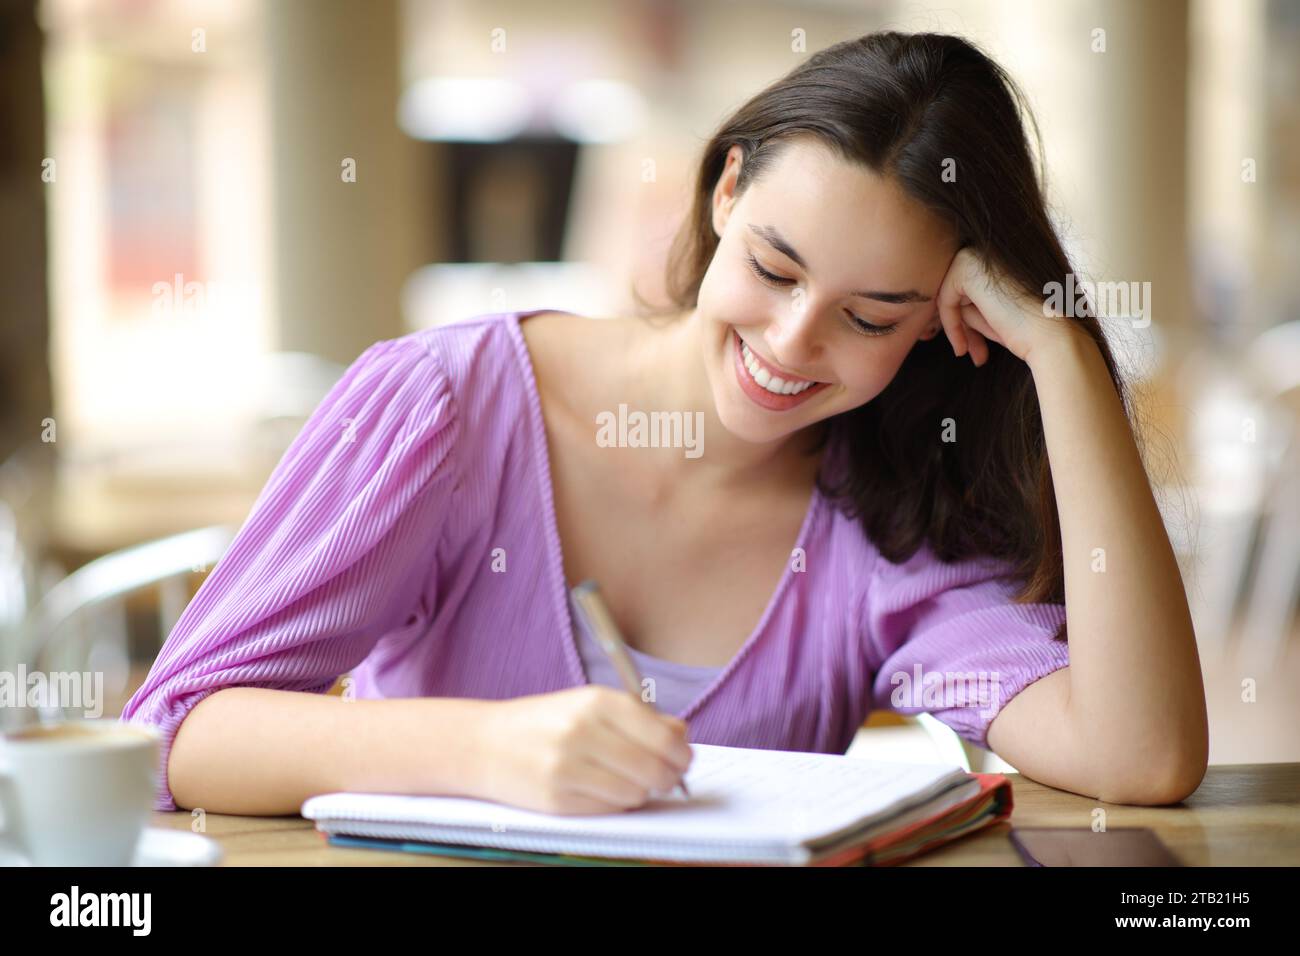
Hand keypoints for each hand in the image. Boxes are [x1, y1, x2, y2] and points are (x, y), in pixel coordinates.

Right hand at [475, 685, 692, 814]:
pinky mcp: (557, 799)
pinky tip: (605, 790)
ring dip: (640, 792)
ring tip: (628, 781)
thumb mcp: (589, 705)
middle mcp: (582, 732)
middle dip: (667, 778)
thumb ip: (639, 717)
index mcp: (596, 702)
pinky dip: (616, 803)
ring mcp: (567, 768)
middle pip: (653, 769)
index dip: (681, 753)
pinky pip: (609, 809)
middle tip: (666, 778)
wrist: (484, 744)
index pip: (662, 736)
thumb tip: (681, 736)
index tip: (682, 759)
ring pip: (635, 793)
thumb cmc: (545, 723)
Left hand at [933, 247, 1080, 367]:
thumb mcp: (992, 315)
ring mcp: (978, 253)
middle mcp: (987, 251)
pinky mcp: (967, 265)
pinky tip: (962, 347)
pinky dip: (950, 324)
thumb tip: (941, 311)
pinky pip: (944, 298)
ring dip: (957, 328)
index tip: (972, 348)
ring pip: (949, 296)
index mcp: (997, 260)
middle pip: (955, 292)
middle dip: (961, 325)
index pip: (966, 291)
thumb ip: (969, 305)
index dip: (966, 322)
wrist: (1050, 335)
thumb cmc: (1026, 329)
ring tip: (971, 352)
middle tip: (970, 352)